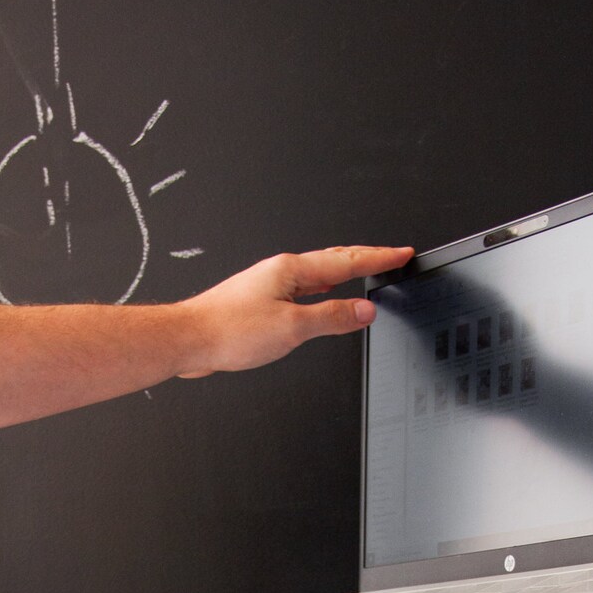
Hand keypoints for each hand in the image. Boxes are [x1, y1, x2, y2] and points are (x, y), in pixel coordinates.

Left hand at [177, 244, 412, 376]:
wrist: (191, 338)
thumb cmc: (229, 331)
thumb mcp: (291, 327)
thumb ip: (331, 317)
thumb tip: (363, 310)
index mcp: (291, 270)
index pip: (347, 261)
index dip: (378, 258)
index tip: (401, 253)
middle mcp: (280, 271)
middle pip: (334, 260)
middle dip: (366, 258)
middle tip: (391, 256)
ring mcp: (270, 285)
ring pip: (318, 274)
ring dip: (344, 271)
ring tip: (365, 270)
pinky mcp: (261, 301)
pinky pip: (303, 289)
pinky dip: (323, 289)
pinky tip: (322, 296)